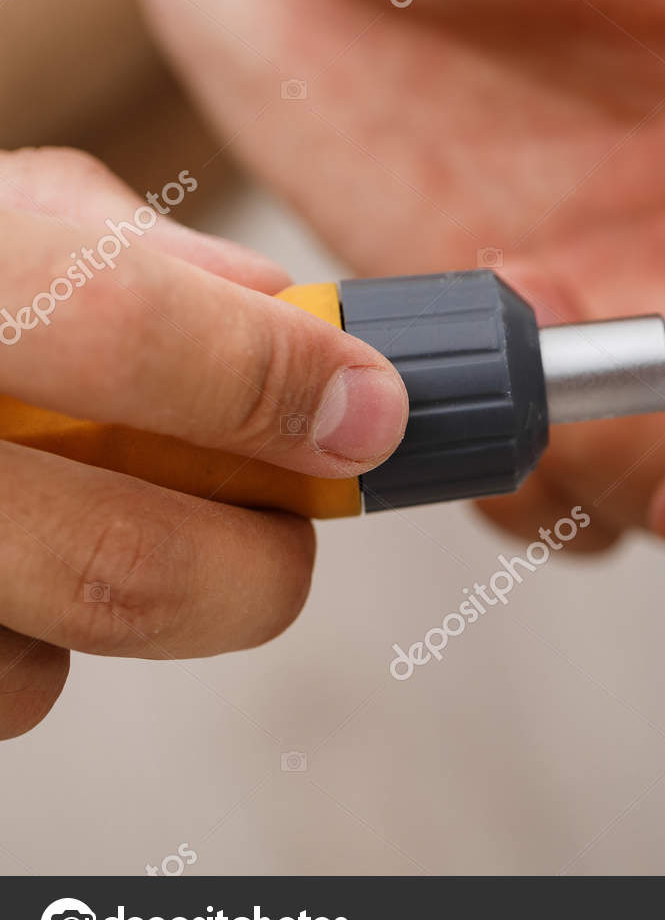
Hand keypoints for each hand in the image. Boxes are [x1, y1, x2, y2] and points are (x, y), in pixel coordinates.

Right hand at [0, 148, 408, 737]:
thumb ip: (130, 253)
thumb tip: (302, 323)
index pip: (113, 328)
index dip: (273, 382)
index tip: (373, 416)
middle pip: (117, 570)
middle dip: (256, 568)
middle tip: (290, 527)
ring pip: (39, 666)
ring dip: (125, 607)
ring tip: (85, 513)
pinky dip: (24, 647)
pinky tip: (0, 562)